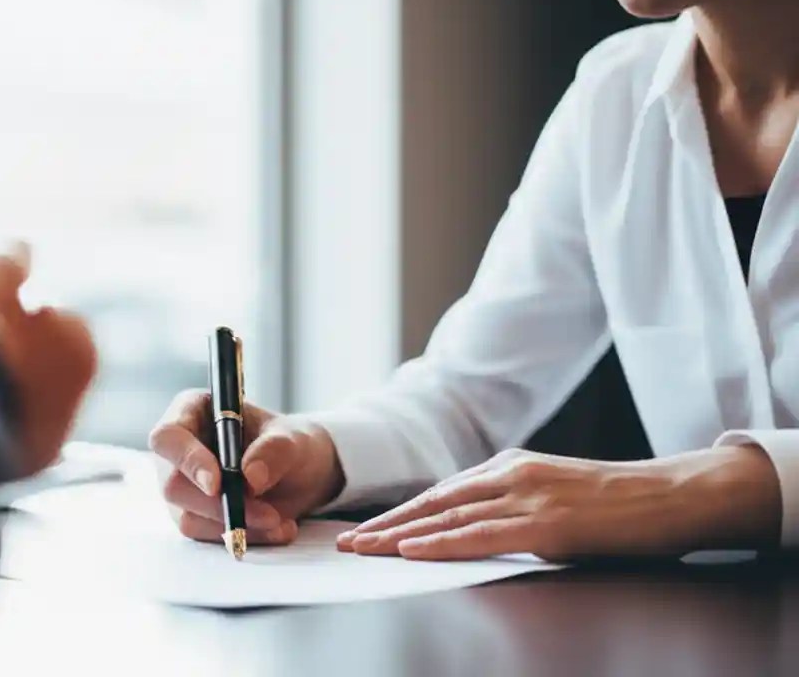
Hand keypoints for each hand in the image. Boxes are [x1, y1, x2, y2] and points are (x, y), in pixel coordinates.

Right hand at [0, 242, 97, 476]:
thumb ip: (7, 262)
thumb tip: (20, 250)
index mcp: (80, 350)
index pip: (64, 326)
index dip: (28, 317)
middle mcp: (73, 401)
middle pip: (46, 372)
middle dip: (13, 358)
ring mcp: (42, 444)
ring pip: (21, 410)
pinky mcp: (8, 474)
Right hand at [148, 390, 345, 545]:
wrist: (301, 473)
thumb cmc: (290, 444)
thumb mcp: (294, 440)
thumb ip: (274, 451)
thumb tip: (250, 477)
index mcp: (193, 412)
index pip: (168, 437)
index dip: (187, 461)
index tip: (216, 484)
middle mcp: (180, 450)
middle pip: (173, 485)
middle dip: (218, 505)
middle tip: (267, 514)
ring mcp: (184, 486)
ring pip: (189, 517)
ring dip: (236, 525)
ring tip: (280, 520)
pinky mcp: (195, 515)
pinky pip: (207, 535)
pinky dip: (243, 536)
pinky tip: (274, 529)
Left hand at [335, 446, 780, 560]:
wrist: (672, 496)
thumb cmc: (616, 505)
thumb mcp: (553, 495)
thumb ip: (512, 508)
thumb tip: (475, 531)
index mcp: (511, 467)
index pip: (442, 493)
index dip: (401, 513)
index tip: (367, 530)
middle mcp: (511, 474)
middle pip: (433, 502)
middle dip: (386, 524)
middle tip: (347, 543)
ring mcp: (527, 495)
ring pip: (447, 517)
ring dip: (399, 535)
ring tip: (363, 550)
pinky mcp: (546, 522)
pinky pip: (480, 535)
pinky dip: (440, 543)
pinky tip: (411, 551)